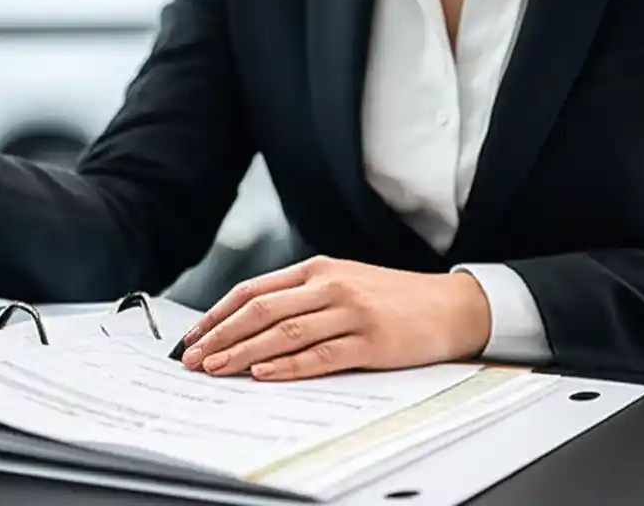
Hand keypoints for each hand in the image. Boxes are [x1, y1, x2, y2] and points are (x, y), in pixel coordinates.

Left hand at [180, 257, 491, 380]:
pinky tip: (263, 374)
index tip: (193, 336)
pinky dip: (288, 365)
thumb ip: (299, 296)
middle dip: (221, 336)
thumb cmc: (389, 297)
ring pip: (284, 333)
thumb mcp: (341, 281)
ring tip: (216, 368)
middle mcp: (329, 285)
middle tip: (194, 358)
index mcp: (315, 269)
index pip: (252, 290)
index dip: (217, 314)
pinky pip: (320, 355)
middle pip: (260, 311)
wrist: (450, 305)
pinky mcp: (372, 341)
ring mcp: (351, 312)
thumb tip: (245, 322)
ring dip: (244, 352)